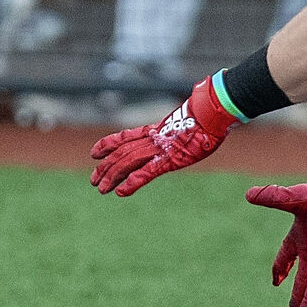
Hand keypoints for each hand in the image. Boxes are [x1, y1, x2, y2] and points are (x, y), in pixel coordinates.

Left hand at [90, 82, 235, 195]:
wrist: (213, 114)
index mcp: (155, 130)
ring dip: (112, 176)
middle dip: (105, 167)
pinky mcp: (169, 160)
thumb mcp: (190, 121)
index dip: (107, 144)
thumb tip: (189, 120)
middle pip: (121, 153)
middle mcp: (152, 139)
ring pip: (127, 162)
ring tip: (101, 189)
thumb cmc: (208, 116)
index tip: (94, 153)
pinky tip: (120, 192)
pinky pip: (146, 172)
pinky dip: (132, 182)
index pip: (124, 136)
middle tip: (94, 181)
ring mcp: (159, 149)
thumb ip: (181, 126)